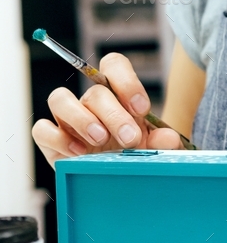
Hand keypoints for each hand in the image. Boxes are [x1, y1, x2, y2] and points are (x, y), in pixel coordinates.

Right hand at [32, 52, 181, 168]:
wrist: (112, 177)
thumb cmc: (131, 154)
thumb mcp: (152, 148)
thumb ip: (162, 142)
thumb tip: (169, 138)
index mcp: (116, 94)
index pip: (113, 65)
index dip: (127, 82)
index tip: (141, 109)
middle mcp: (90, 101)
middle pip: (95, 91)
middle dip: (115, 115)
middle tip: (130, 138)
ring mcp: (67, 118)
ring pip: (59, 98)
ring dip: (82, 119)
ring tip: (101, 140)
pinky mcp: (50, 139)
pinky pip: (42, 128)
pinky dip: (59, 139)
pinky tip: (79, 153)